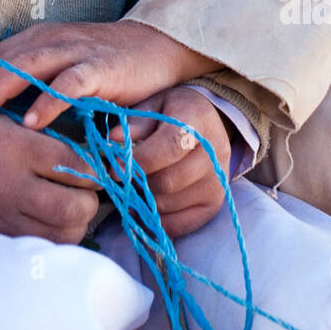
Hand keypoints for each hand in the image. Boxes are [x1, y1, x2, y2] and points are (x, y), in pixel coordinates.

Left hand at [0, 19, 217, 130]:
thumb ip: (35, 83)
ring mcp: (75, 52)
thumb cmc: (105, 66)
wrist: (155, 48)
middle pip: (5, 59)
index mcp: (39, 40)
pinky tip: (32, 122)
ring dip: (1, 90)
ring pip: (29, 67)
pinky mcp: (99, 68)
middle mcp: (52, 40)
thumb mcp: (63, 69)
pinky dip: (48, 102)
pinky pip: (68, 84)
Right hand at [0, 103, 103, 244]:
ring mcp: (3, 215)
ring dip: (74, 222)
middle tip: (83, 188)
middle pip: (79, 208)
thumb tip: (94, 159)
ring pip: (64, 235)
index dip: (99, 168)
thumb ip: (47, 138)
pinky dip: (52, 237)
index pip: (80, 166)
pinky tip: (46, 220)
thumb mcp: (6, 120)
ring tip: (66, 204)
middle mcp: (14, 184)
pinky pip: (40, 247)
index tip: (100, 165)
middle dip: (90, 200)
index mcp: (19, 146)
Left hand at [107, 85, 233, 237]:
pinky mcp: (214, 203)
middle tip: (124, 177)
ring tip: (137, 186)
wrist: (209, 123)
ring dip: (146, 200)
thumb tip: (113, 139)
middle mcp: (215, 153)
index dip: (140, 160)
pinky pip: (181, 224)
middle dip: (139, 182)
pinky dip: (158, 220)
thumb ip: (136, 121)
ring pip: (170, 203)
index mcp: (198, 120)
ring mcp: (217, 181)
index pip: (170, 146)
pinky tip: (146, 206)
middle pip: (169, 181)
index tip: (114, 167)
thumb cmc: (174, 113)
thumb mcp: (155, 105)